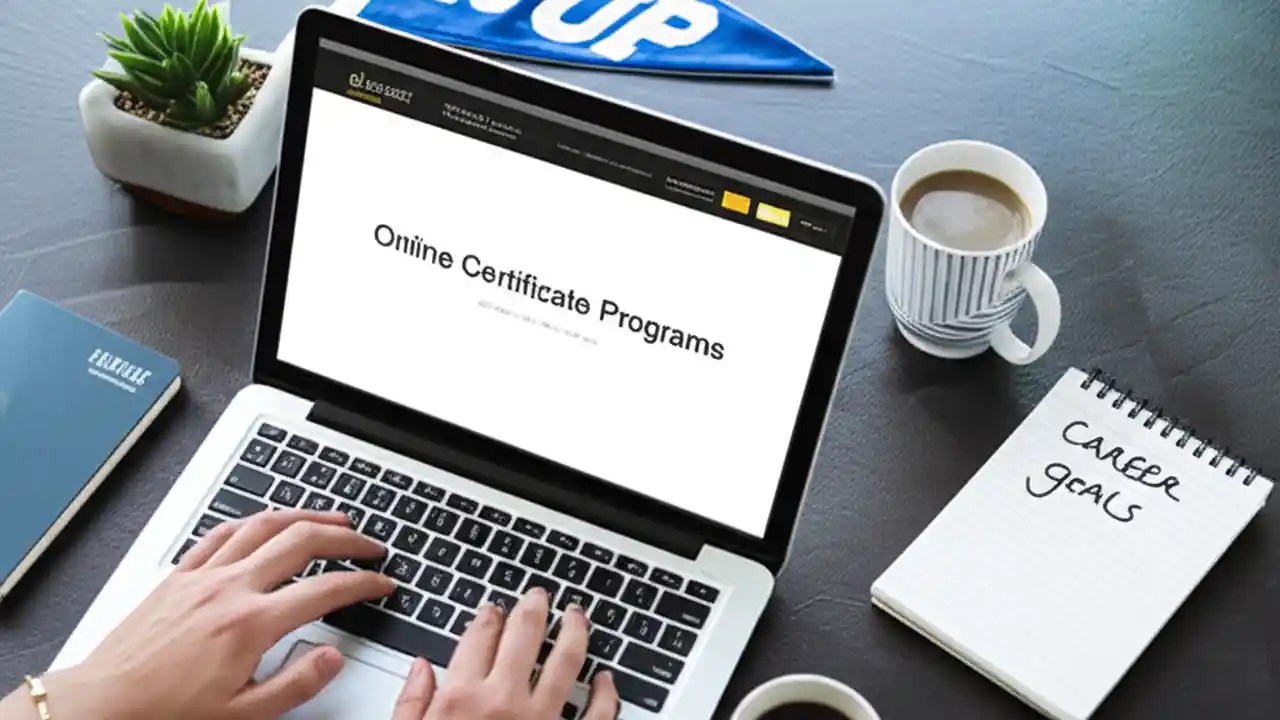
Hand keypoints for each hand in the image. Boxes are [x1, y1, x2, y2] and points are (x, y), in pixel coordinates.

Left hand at [23, 510, 393, 719]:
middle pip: (302, 540)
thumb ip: (297, 683)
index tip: (381, 583)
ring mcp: (203, 576)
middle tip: (370, 544)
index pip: (326, 590)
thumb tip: (334, 656)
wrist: (103, 705)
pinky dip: (253, 520)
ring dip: (306, 516)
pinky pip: (222, 532)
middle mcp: (230, 589)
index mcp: (252, 624)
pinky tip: (266, 521)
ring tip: (332, 519)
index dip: (364, 583)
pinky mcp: (179, 576)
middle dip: (346, 537)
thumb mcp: (244, 715)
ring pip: (264, 525)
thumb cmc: (166, 713)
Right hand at [391, 588, 619, 719]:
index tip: (494, 608)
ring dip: (576, 631)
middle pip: (526, 634)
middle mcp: (504, 702)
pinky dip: (606, 692)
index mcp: (460, 699)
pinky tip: (606, 679)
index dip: (488, 615)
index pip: (479, 636)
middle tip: (541, 595)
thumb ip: (411, 706)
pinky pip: (599, 713)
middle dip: (535, 607)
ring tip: (578, 616)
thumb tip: (420, 669)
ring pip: (569, 660)